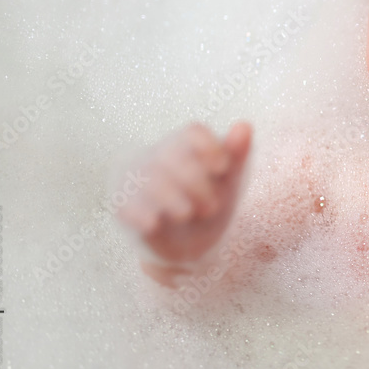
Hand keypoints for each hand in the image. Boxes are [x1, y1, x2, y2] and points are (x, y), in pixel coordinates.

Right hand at [115, 122, 251, 263]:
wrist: (185, 243)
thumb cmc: (208, 200)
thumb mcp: (227, 182)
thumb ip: (236, 155)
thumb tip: (244, 125)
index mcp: (188, 146)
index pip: (193, 133)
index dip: (208, 147)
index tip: (222, 167)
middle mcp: (160, 157)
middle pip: (173, 155)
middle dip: (193, 179)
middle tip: (212, 206)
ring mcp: (138, 180)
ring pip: (150, 178)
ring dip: (170, 196)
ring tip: (187, 213)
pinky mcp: (123, 206)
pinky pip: (127, 204)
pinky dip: (141, 213)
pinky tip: (154, 223)